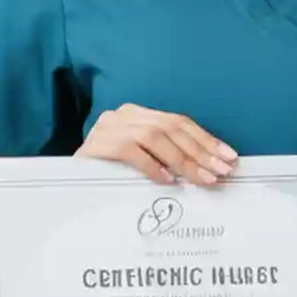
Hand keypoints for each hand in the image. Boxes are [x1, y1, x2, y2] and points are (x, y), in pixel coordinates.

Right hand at [76, 103, 238, 185]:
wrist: (67, 181)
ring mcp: (108, 127)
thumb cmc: (110, 174)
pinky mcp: (96, 144)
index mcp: (139, 115)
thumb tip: (209, 170)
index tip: (229, 157)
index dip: (206, 139)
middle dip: (200, 151)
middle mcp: (124, 115)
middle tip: (221, 171)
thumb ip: (168, 158)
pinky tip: (167, 180)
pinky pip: (130, 150)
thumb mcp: (143, 160)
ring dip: (182, 159)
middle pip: (171, 128)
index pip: (180, 122)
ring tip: (201, 179)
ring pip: (154, 136)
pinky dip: (152, 165)